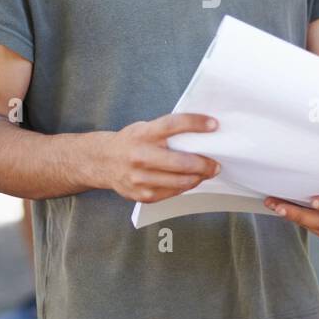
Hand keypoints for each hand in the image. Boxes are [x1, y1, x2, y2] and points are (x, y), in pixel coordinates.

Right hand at [97, 113, 220, 203]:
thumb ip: (167, 131)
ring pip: (180, 182)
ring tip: (206, 173)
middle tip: (216, 164)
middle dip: (204, 164)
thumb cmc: (130, 142)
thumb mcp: (144, 129)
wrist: (102, 162)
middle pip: (181, 162)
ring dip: (198, 178)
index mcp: (142, 134)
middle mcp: (140, 156)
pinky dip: (185, 186)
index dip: (195, 124)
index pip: (172, 125)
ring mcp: (140, 178)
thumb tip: (201, 133)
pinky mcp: (142, 195)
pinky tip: (189, 180)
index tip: (214, 124)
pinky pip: (172, 193)